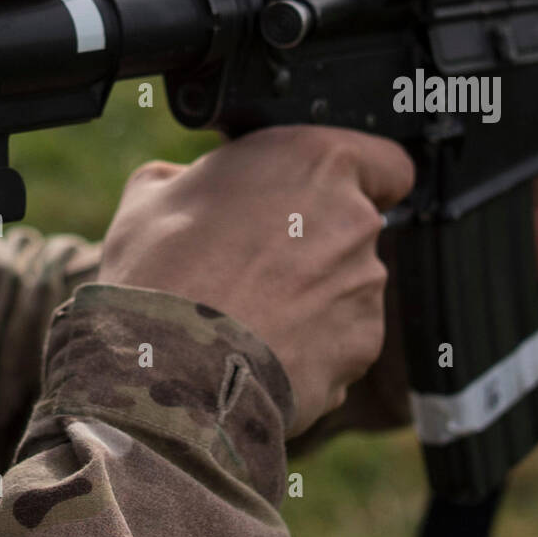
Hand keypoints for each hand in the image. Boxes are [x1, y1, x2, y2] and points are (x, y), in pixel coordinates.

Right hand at [97, 126, 414, 436]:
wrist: (166, 373)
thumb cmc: (159, 276)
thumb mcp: (151, 196)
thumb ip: (193, 176)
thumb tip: (189, 183)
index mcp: (315, 163)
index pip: (386, 163)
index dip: (366, 180)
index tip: (330, 198)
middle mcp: (355, 219)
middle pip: (355, 228)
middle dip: (316, 245)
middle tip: (253, 267)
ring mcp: (365, 286)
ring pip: (348, 288)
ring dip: (312, 300)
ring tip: (247, 320)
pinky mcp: (363, 345)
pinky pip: (342, 341)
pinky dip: (313, 349)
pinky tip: (261, 355)